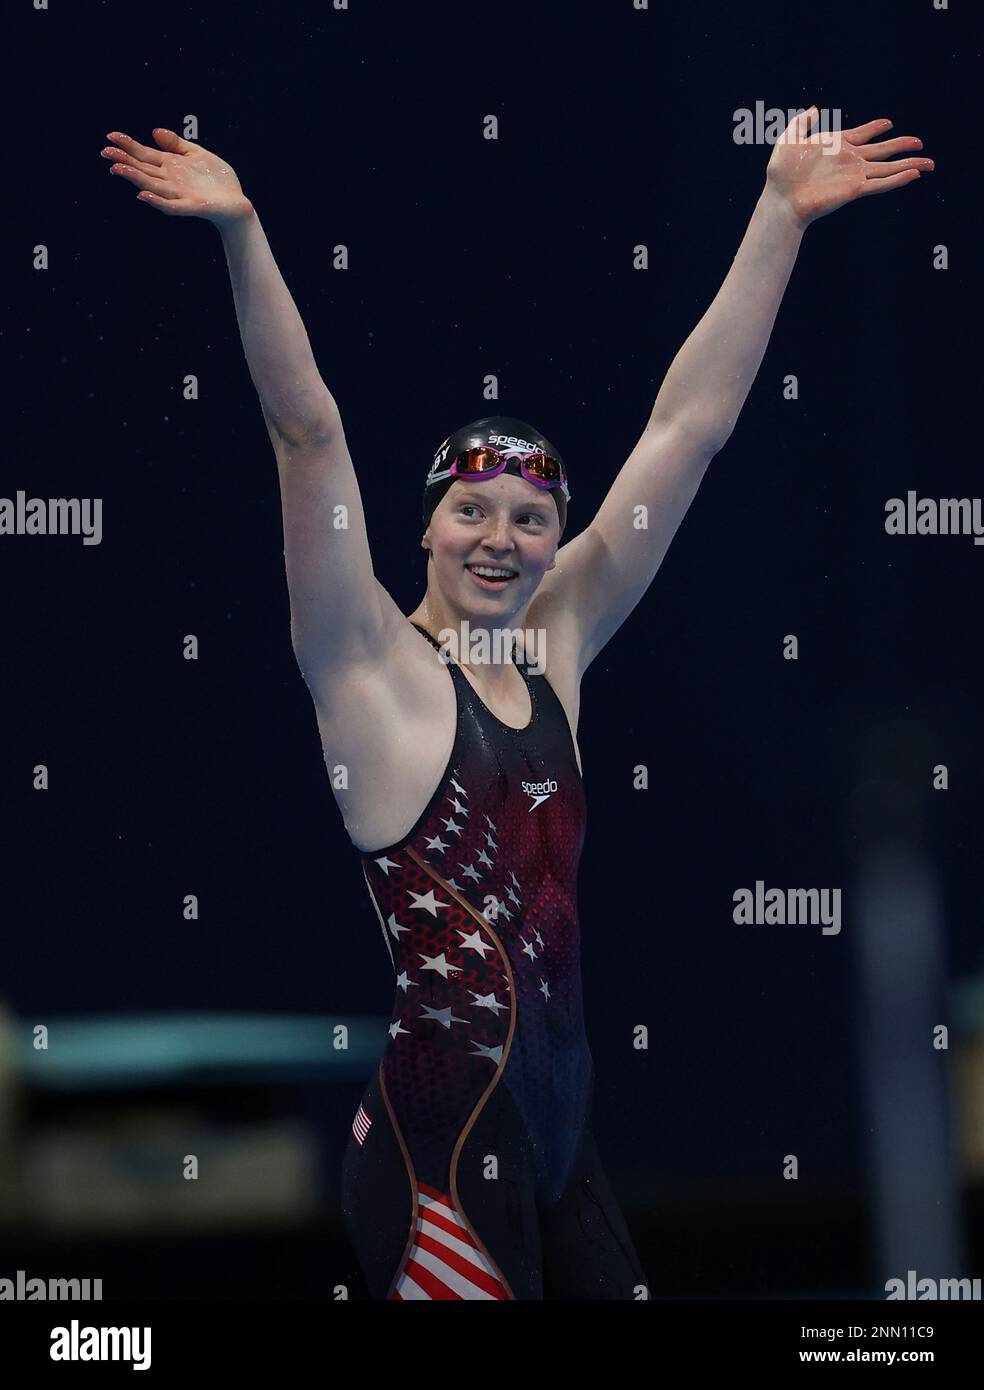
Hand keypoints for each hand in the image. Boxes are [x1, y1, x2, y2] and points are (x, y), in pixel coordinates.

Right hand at [101, 128, 253, 224]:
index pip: (144, 154)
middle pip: (143, 169)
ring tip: (118, 169)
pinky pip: (170, 205)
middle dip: (124, 160)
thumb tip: (155, 131)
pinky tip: (144, 195)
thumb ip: (177, 144)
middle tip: (105, 152)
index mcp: (170, 165)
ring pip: (151, 186)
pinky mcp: (190, 206)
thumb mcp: (197, 154)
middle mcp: (170, 180)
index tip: (111, 136)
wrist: (236, 202)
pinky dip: (157, 201)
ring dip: (134, 178)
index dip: (128, 145)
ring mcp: (179, 194)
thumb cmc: (217, 179)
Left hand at [765, 106, 933, 227]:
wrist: (781, 198)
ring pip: (888, 168)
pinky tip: (913, 175)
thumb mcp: (789, 139)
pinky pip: (881, 183)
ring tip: (929, 163)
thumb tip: (815, 108)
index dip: (876, 128)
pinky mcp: (854, 189)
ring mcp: (854, 175)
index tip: (888, 123)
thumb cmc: (782, 172)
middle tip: (920, 143)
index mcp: (837, 145)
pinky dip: (898, 179)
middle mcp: (850, 160)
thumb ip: (802, 123)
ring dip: (909, 165)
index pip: (863, 134)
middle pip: (883, 151)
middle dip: (902, 146)